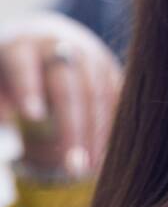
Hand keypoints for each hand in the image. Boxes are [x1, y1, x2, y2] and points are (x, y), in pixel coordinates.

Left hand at [0, 12, 122, 177]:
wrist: (45, 39)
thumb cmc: (12, 70)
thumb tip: (7, 119)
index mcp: (22, 48)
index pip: (25, 68)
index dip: (29, 90)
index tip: (32, 116)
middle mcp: (60, 47)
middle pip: (69, 87)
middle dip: (72, 128)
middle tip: (73, 167)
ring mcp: (90, 56)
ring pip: (98, 94)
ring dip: (98, 132)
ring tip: (91, 166)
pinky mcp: (110, 68)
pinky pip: (117, 97)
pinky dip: (115, 124)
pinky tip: (111, 151)